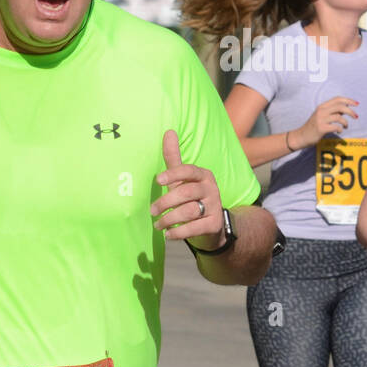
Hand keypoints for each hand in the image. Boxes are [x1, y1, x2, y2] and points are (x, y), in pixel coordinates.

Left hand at [150, 130, 224, 246]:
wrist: (211, 225)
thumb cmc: (191, 197)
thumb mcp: (182, 179)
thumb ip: (174, 158)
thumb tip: (169, 131)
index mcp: (203, 175)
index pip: (189, 170)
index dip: (174, 174)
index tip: (158, 180)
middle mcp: (211, 189)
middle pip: (186, 192)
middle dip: (165, 202)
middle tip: (152, 211)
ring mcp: (215, 206)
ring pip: (189, 211)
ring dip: (169, 219)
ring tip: (158, 225)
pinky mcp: (215, 224)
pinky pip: (194, 228)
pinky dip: (179, 232)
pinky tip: (168, 234)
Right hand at [295, 96, 357, 149]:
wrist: (301, 136)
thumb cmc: (313, 126)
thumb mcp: (321, 116)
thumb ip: (332, 111)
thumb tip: (346, 108)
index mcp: (322, 106)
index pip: (337, 99)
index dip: (349, 100)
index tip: (357, 104)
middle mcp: (321, 111)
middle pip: (340, 107)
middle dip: (351, 111)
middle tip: (356, 117)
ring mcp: (320, 120)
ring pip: (339, 117)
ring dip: (346, 122)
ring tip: (346, 126)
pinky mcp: (321, 128)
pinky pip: (336, 127)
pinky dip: (340, 129)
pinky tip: (339, 131)